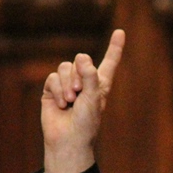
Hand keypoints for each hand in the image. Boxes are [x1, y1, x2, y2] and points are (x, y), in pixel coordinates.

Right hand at [40, 29, 125, 172]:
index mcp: (101, 84)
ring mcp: (67, 85)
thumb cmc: (86, 122)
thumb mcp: (93, 98)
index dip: (115, 48)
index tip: (120, 32)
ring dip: (67, 83)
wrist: (69, 139)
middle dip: (78, 75)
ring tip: (71, 100)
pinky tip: (61, 104)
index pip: (109, 62)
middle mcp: (85, 81)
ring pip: (65, 67)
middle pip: (80, 60)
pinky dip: (57, 90)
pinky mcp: (53, 90)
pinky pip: (53, 78)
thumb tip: (82, 57)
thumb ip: (90, 76)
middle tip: (79, 94)